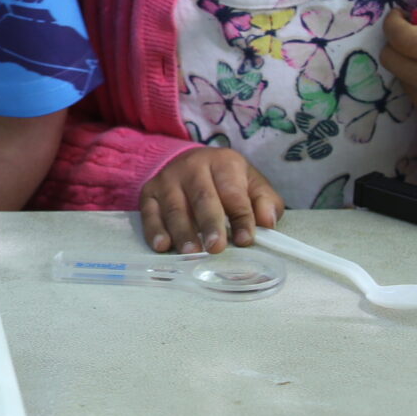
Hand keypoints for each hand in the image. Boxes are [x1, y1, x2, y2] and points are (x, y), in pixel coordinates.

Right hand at [139, 147, 282, 253]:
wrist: (190, 162)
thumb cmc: (228, 182)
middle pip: (202, 198)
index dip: (241, 217)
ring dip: (183, 232)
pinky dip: (154, 230)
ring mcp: (168, 179)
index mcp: (223, 163)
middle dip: (209, 224)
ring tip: (192, 253)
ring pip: (175, 208)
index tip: (246, 240)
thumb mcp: (252, 184)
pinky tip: (162, 246)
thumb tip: (267, 222)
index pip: (233, 192)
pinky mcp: (149, 192)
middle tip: (216, 248)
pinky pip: (149, 212)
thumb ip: (265, 202)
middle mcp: (193, 167)